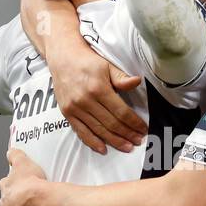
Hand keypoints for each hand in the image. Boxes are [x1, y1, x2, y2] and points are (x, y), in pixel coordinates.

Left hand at [0, 149, 48, 205]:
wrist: (35, 201)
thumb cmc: (31, 182)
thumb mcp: (23, 163)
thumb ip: (16, 156)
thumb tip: (10, 150)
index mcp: (7, 188)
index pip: (5, 186)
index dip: (9, 187)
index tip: (13, 188)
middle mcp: (4, 204)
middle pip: (3, 205)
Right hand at [20, 0, 145, 153]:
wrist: (62, 56)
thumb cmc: (88, 60)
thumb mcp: (107, 65)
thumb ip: (121, 78)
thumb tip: (137, 82)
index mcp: (98, 88)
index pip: (121, 111)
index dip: (134, 123)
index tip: (143, 129)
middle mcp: (85, 100)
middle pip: (111, 124)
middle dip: (127, 134)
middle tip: (138, 141)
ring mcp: (75, 108)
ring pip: (98, 130)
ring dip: (114, 141)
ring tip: (127, 147)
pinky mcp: (67, 113)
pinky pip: (81, 132)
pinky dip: (93, 142)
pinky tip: (104, 149)